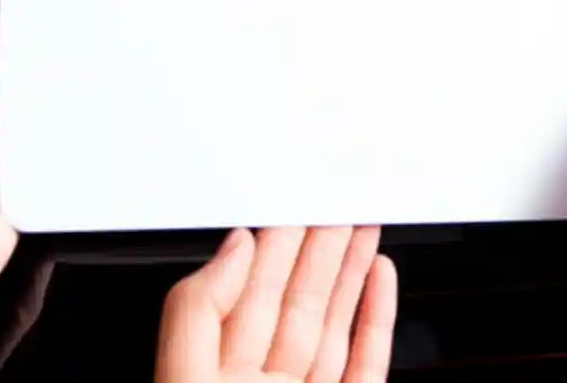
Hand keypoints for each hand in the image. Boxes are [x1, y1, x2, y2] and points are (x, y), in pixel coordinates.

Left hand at [156, 227, 396, 382]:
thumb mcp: (186, 378)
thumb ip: (198, 310)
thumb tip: (232, 248)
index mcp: (213, 378)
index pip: (244, 297)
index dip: (269, 248)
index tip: (289, 205)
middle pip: (294, 303)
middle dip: (317, 247)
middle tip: (334, 200)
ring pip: (333, 325)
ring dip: (350, 270)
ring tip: (362, 223)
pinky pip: (368, 362)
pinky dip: (378, 317)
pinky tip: (380, 277)